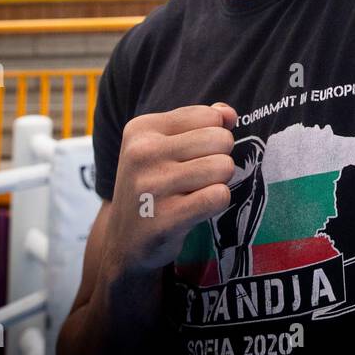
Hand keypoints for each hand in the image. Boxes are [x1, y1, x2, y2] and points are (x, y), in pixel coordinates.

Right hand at [101, 103, 238, 276]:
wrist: (125, 240)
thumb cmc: (154, 185)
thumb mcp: (165, 144)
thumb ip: (200, 122)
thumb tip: (229, 114)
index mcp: (142, 129)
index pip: (210, 116)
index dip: (213, 136)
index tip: (191, 155)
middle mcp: (142, 154)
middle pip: (221, 139)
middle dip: (220, 157)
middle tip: (197, 177)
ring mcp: (151, 187)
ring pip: (223, 167)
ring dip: (218, 181)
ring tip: (195, 192)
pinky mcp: (165, 218)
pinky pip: (219, 196)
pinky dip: (217, 202)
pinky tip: (196, 209)